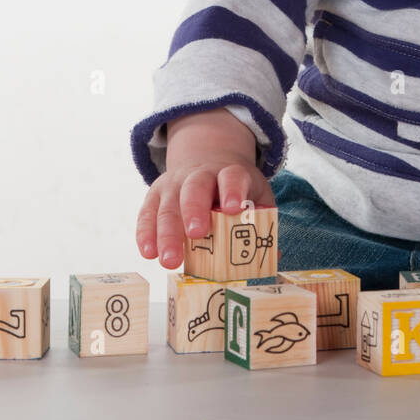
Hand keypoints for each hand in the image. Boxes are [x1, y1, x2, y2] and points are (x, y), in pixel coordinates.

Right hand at [136, 109, 278, 269]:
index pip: (232, 176)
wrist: (208, 160)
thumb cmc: (236, 189)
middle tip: (196, 233)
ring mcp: (175, 183)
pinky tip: (148, 252)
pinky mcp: (156, 195)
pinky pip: (148, 212)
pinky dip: (146, 233)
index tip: (233, 207)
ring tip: (169, 259)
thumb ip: (264, 221)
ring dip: (167, 232)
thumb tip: (273, 256)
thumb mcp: (256, 195)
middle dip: (194, 210)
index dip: (232, 190)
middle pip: (195, 188)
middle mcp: (200, 174)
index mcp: (230, 173)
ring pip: (168, 204)